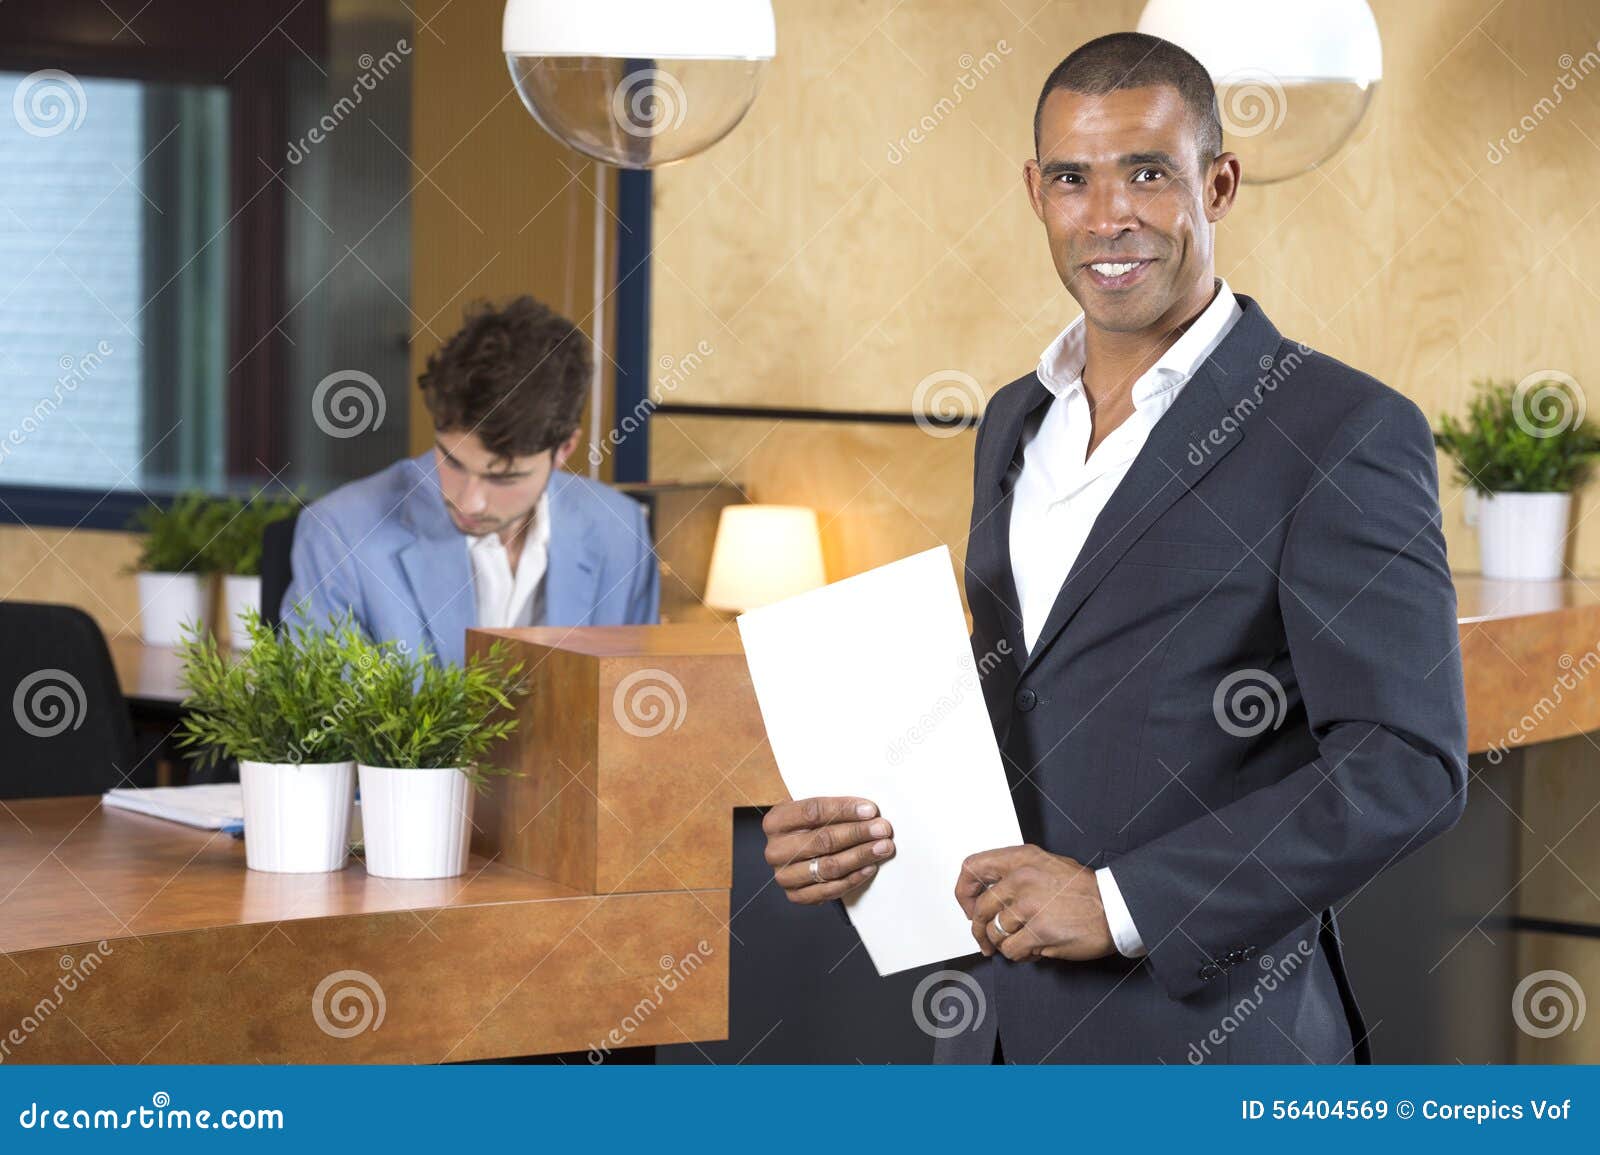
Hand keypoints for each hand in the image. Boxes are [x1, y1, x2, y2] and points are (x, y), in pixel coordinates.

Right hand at [761, 796, 895, 903]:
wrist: (795, 850)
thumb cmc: (809, 826)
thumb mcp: (812, 810)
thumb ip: (835, 809)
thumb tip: (869, 812)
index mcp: (776, 821)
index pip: (813, 812)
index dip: (844, 810)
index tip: (870, 810)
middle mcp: (775, 850)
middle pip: (822, 840)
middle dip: (857, 834)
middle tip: (882, 829)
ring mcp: (784, 875)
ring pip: (828, 866)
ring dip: (860, 856)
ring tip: (882, 848)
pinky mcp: (795, 895)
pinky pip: (829, 890)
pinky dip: (853, 879)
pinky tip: (869, 868)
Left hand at [955, 845, 1114, 961]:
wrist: (1115, 907)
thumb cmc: (1085, 889)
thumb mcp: (1048, 864)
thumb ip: (1017, 873)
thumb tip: (989, 893)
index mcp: (1022, 859)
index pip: (973, 868)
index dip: (964, 892)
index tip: (968, 906)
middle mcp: (1022, 879)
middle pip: (980, 910)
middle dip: (981, 930)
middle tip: (986, 939)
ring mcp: (1030, 906)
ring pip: (995, 933)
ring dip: (1004, 944)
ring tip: (1021, 942)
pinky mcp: (1039, 932)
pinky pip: (1012, 950)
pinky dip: (1020, 955)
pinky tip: (1034, 949)